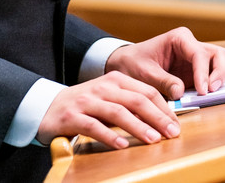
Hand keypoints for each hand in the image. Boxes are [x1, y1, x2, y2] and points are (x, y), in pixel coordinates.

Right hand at [37, 72, 179, 150]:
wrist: (48, 106)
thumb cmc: (86, 104)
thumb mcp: (110, 97)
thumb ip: (131, 103)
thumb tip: (162, 118)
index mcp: (116, 79)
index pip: (146, 91)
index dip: (164, 107)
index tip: (176, 123)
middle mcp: (103, 87)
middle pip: (136, 100)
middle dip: (157, 117)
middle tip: (171, 132)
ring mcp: (87, 100)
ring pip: (118, 112)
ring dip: (138, 127)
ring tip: (153, 139)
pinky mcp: (73, 116)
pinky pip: (94, 126)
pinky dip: (110, 136)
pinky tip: (122, 144)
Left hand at [105, 27, 224, 98]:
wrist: (127, 66)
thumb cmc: (133, 64)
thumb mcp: (144, 73)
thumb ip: (162, 81)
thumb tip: (181, 93)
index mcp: (179, 39)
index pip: (199, 54)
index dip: (203, 73)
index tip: (202, 91)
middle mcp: (192, 46)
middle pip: (218, 54)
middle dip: (220, 72)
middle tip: (212, 91)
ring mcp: (196, 59)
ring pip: (221, 62)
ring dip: (221, 78)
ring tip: (211, 94)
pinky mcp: (196, 73)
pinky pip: (214, 75)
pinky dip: (216, 85)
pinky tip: (208, 96)